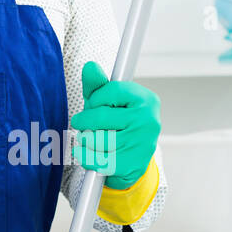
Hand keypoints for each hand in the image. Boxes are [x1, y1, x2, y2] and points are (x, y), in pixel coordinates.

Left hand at [69, 61, 160, 188]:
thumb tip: (90, 67)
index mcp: (146, 99)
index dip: (95, 99)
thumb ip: (97, 84)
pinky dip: (84, 156)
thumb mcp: (108, 101)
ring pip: (96, 139)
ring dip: (84, 139)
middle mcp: (148, 121)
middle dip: (84, 121)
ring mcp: (141, 144)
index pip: (110, 91)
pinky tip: (86, 153)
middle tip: (83, 124)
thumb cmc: (118, 125)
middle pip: (100, 117)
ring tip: (88, 138)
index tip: (94, 106)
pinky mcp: (132, 164)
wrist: (131, 160)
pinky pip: (97, 159)